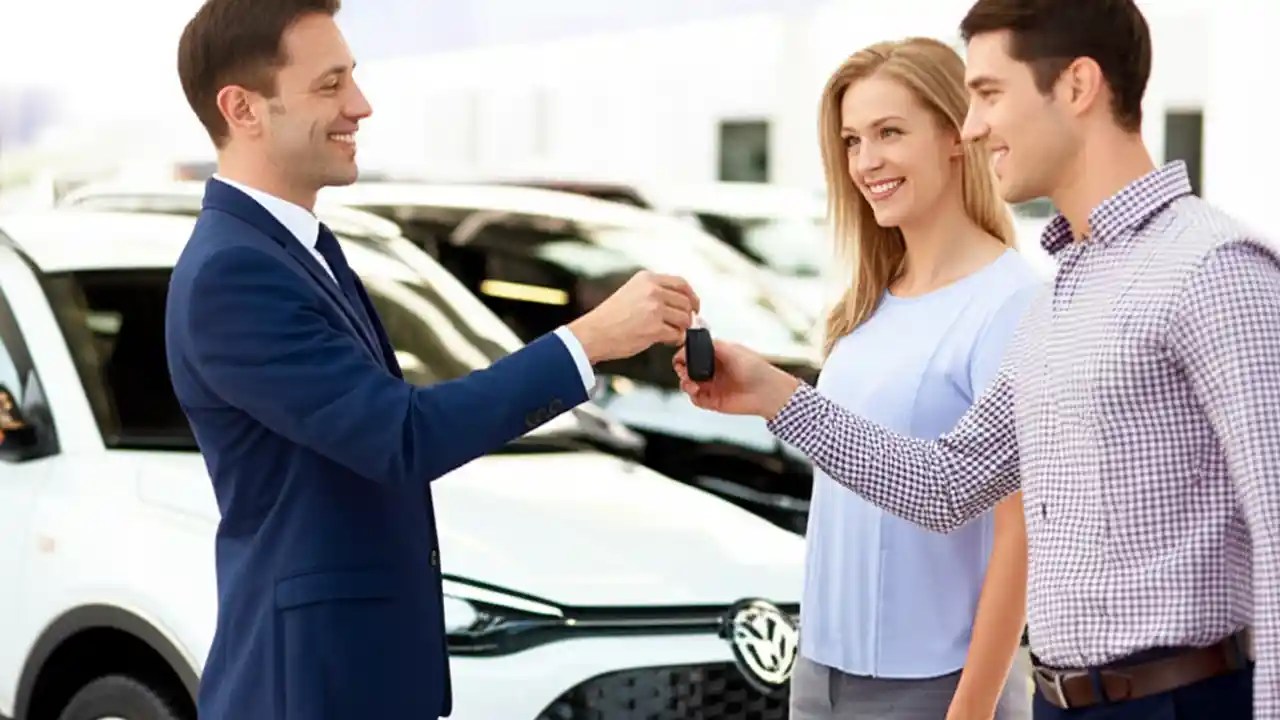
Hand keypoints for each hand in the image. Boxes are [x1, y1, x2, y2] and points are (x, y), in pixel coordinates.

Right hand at [568, 270, 699, 362]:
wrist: (593, 333)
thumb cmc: (610, 318)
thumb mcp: (632, 293)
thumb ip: (655, 293)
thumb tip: (683, 304)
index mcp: (647, 279)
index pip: (681, 283)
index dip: (692, 296)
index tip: (695, 307)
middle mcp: (652, 290)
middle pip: (686, 302)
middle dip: (688, 316)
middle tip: (683, 326)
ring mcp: (654, 309)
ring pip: (685, 319)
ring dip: (681, 329)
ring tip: (670, 334)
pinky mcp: (655, 328)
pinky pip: (677, 334)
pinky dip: (675, 340)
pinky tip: (665, 341)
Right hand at [673, 339, 799, 418]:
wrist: (766, 391)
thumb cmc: (755, 368)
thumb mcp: (732, 350)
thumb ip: (713, 345)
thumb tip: (695, 341)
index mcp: (716, 356)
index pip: (693, 354)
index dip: (684, 355)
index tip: (681, 358)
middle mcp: (712, 371)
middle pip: (687, 369)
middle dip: (681, 369)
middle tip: (684, 370)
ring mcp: (712, 386)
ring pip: (688, 384)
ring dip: (685, 383)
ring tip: (691, 384)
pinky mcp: (713, 401)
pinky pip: (696, 400)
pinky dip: (692, 396)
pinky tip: (697, 391)